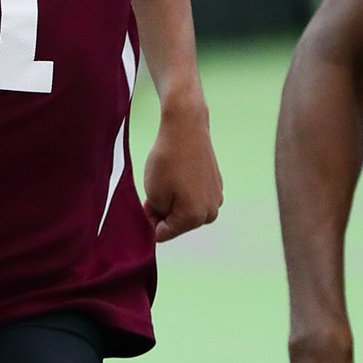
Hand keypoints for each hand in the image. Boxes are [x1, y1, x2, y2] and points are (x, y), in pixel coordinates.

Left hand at [142, 106, 221, 241]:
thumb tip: (162, 225)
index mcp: (194, 217)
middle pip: (177, 224)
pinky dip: (185, 192)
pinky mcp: (216, 186)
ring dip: (174, 203)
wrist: (186, 128)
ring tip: (167, 181)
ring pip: (187, 212)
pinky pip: (195, 198)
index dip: (149, 221)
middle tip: (154, 190)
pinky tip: (179, 175)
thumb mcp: (153, 194)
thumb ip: (157, 217)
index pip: (163, 234)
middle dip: (163, 213)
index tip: (145, 204)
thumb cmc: (168, 160)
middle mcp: (210, 212)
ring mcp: (216, 199)